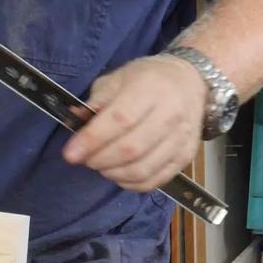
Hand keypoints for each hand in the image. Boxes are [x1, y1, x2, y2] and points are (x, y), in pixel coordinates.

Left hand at [61, 55, 206, 191]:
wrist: (191, 81)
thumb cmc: (148, 79)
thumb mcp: (117, 79)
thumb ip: (96, 102)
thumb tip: (75, 121)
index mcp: (151, 88)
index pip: (120, 120)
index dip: (92, 140)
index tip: (70, 153)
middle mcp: (171, 114)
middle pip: (130, 149)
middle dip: (99, 160)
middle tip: (86, 158)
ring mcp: (182, 138)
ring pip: (142, 169)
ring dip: (113, 173)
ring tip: (102, 165)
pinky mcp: (186, 157)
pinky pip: (154, 180)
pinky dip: (130, 183)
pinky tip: (119, 173)